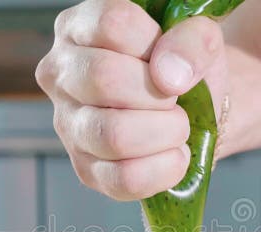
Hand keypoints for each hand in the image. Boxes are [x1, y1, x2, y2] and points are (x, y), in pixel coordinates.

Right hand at [36, 0, 228, 200]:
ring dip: (164, 131)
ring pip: (113, 134)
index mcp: (78, 28)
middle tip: (176, 97)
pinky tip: (176, 154)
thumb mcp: (199, 39)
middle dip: (159, 93)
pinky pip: (124, 178)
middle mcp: (61, 75)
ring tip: (178, 125)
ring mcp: (69, 126)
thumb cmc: (185, 68)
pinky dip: (164, 168)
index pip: (113, 25)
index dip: (156, 44)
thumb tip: (168, 76)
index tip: (171, 57)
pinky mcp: (87, 171)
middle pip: (104, 78)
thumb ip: (193, 40)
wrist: (196, 112)